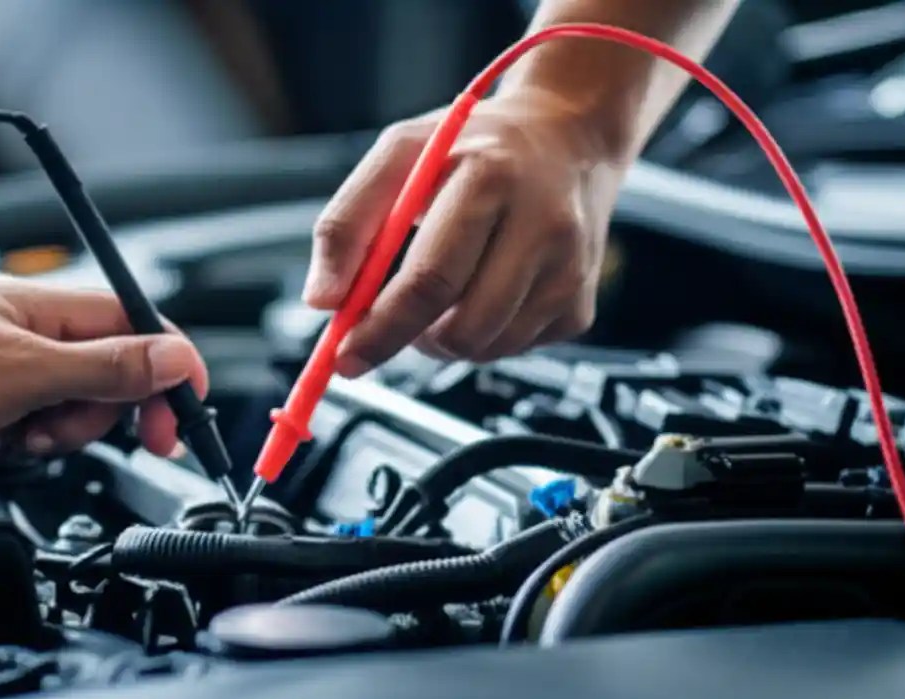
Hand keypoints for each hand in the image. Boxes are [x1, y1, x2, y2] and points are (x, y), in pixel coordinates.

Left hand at [0, 275, 207, 473]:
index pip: (135, 322)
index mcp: (40, 305)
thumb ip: (106, 367)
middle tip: (63, 433)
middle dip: (94, 413)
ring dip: (51, 433)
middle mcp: (26, 330)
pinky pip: (33, 427)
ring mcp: (3, 366)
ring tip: (9, 438)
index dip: (167, 366)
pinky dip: (19, 444)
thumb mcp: (23, 377)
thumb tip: (174, 356)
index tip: (183, 411)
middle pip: (108, 372)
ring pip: (71, 406)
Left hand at [304, 88, 625, 374]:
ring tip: (442, 291)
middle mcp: (543, 225)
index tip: (344, 355)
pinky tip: (483, 292)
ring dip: (444, 338)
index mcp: (491, 178)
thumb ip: (348, 221)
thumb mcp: (399, 153)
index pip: (429, 279)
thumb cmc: (474, 145)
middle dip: (407, 340)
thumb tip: (323, 299)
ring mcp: (570, 270)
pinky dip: (483, 337)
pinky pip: (512, 351)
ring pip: (484, 349)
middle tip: (386, 322)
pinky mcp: (581, 305)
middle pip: (461, 328)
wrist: (568, 137)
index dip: (380, 328)